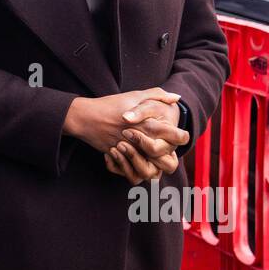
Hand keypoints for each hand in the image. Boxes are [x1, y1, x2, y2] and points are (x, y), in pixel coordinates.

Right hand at [63, 87, 188, 181]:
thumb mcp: (134, 95)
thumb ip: (157, 95)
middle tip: (169, 147)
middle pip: (167, 158)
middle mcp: (141, 141)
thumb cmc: (110, 105)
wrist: (85, 118)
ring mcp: (131, 153)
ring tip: (155, 155)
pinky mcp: (120, 159)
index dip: (183, 137)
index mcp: (148, 125)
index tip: (182, 135)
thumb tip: (176, 98)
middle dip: (171, 154)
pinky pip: (134, 174)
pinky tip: (140, 159)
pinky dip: (138, 169)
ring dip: (155, 165)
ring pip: (152, 170)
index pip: (176, 136)